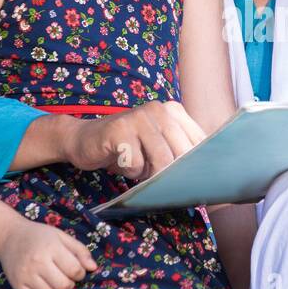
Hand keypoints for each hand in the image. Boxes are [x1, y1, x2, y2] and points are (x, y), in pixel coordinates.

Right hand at [0, 214, 98, 288]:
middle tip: (65, 277)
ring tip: (53, 281)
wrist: (9, 237)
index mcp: (51, 247)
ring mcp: (25, 275)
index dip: (80, 273)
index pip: (75, 270)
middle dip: (69, 284)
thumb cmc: (40, 236)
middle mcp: (37, 262)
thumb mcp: (62, 237)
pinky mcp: (16, 284)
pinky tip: (43, 287)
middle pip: (63, 286)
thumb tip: (93, 268)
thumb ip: (80, 251)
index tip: (76, 270)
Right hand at [65, 100, 205, 181]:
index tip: (191, 179)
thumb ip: (179, 152)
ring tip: (137, 167)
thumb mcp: (158, 146)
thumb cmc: (127, 148)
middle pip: (182, 153)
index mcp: (174, 110)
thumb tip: (203, 176)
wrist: (84, 140)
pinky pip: (135, 163)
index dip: (197, 165)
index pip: (199, 142)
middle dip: (172, 173)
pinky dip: (129, 171)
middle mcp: (159, 108)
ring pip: (161, 159)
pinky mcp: (119, 129)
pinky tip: (119, 160)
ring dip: (149, 173)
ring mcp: (139, 116)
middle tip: (157, 177)